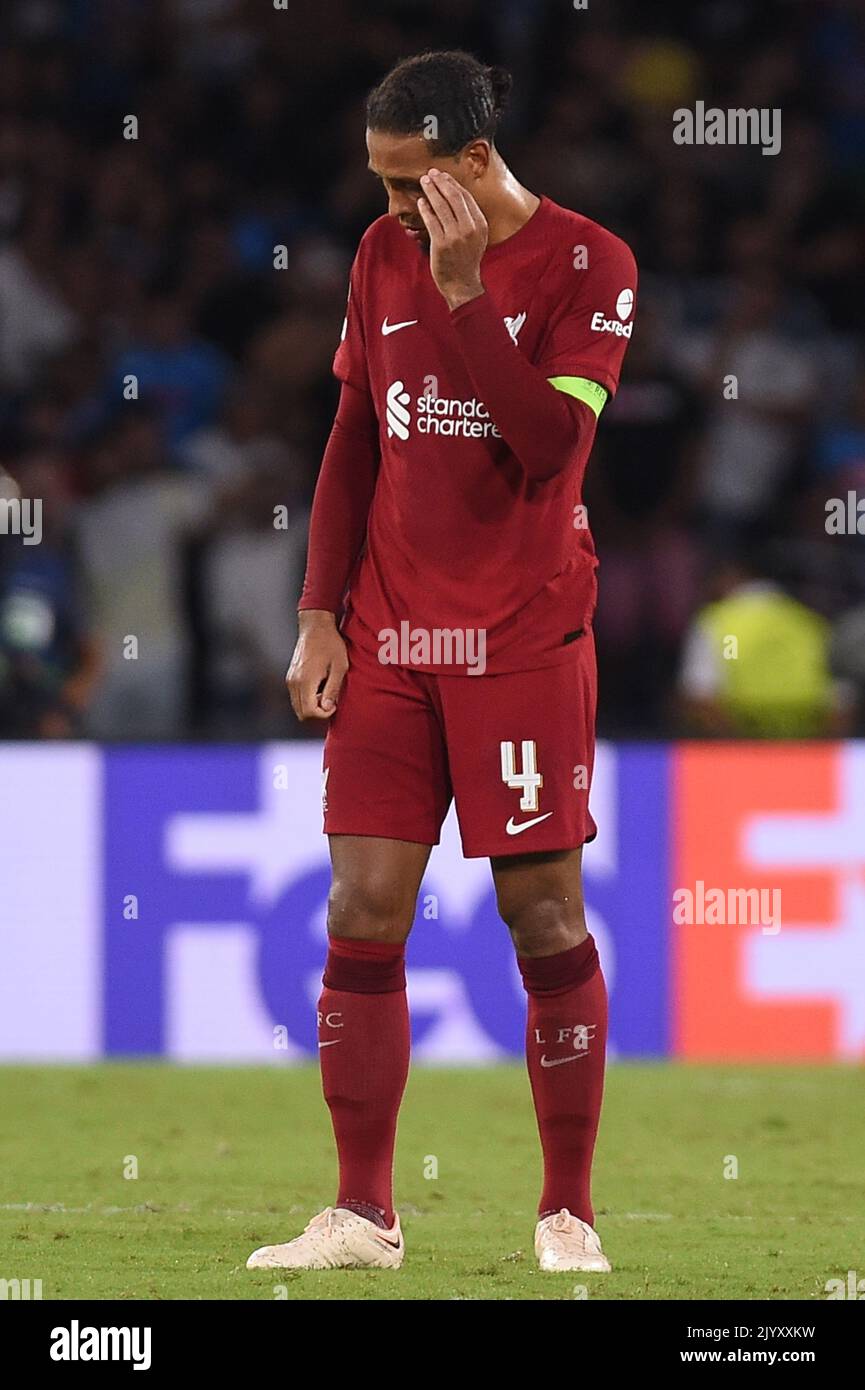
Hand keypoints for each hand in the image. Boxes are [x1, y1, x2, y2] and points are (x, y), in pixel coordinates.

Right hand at [286, 610, 348, 719]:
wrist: (316, 627)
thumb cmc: (330, 644)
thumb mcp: (339, 667)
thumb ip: (332, 689)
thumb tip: (327, 707)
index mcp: (306, 680)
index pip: (309, 711)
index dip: (323, 714)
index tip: (334, 704)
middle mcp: (294, 682)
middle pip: (301, 713)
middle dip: (317, 712)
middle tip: (331, 700)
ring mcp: (290, 679)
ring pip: (297, 706)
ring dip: (312, 706)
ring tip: (326, 692)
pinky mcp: (290, 677)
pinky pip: (296, 697)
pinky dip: (307, 699)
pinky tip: (319, 687)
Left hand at [418, 168, 487, 310]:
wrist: (462, 285)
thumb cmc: (466, 260)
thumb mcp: (476, 238)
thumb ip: (470, 219)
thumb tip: (455, 195)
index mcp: (480, 224)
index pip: (466, 197)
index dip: (452, 183)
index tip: (443, 176)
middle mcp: (470, 228)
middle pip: (454, 197)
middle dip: (441, 182)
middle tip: (431, 173)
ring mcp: (456, 236)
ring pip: (441, 206)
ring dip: (431, 190)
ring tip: (424, 181)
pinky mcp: (442, 244)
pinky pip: (431, 221)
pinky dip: (425, 209)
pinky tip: (420, 201)